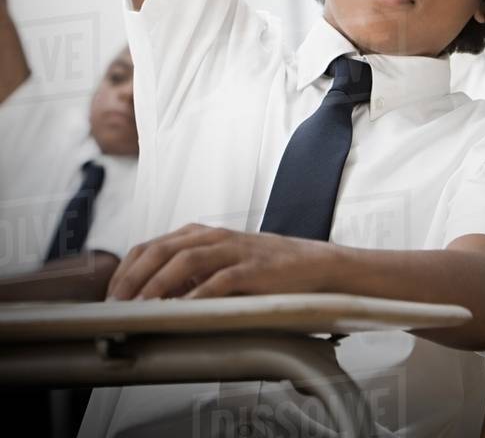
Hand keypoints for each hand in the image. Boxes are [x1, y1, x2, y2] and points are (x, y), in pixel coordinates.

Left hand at [107, 224, 329, 300]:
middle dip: (133, 279)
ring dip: (157, 286)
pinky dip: (198, 295)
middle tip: (116, 305)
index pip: (150, 246)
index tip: (111, 297)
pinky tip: (184, 310)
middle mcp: (212, 237)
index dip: (126, 271)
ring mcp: (233, 250)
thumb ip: (189, 275)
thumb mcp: (220, 265)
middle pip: (161, 250)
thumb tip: (151, 299)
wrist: (312, 264)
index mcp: (200, 234)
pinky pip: (219, 280)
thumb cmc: (264, 269)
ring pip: (185, 261)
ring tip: (140, 308)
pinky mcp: (252, 268)